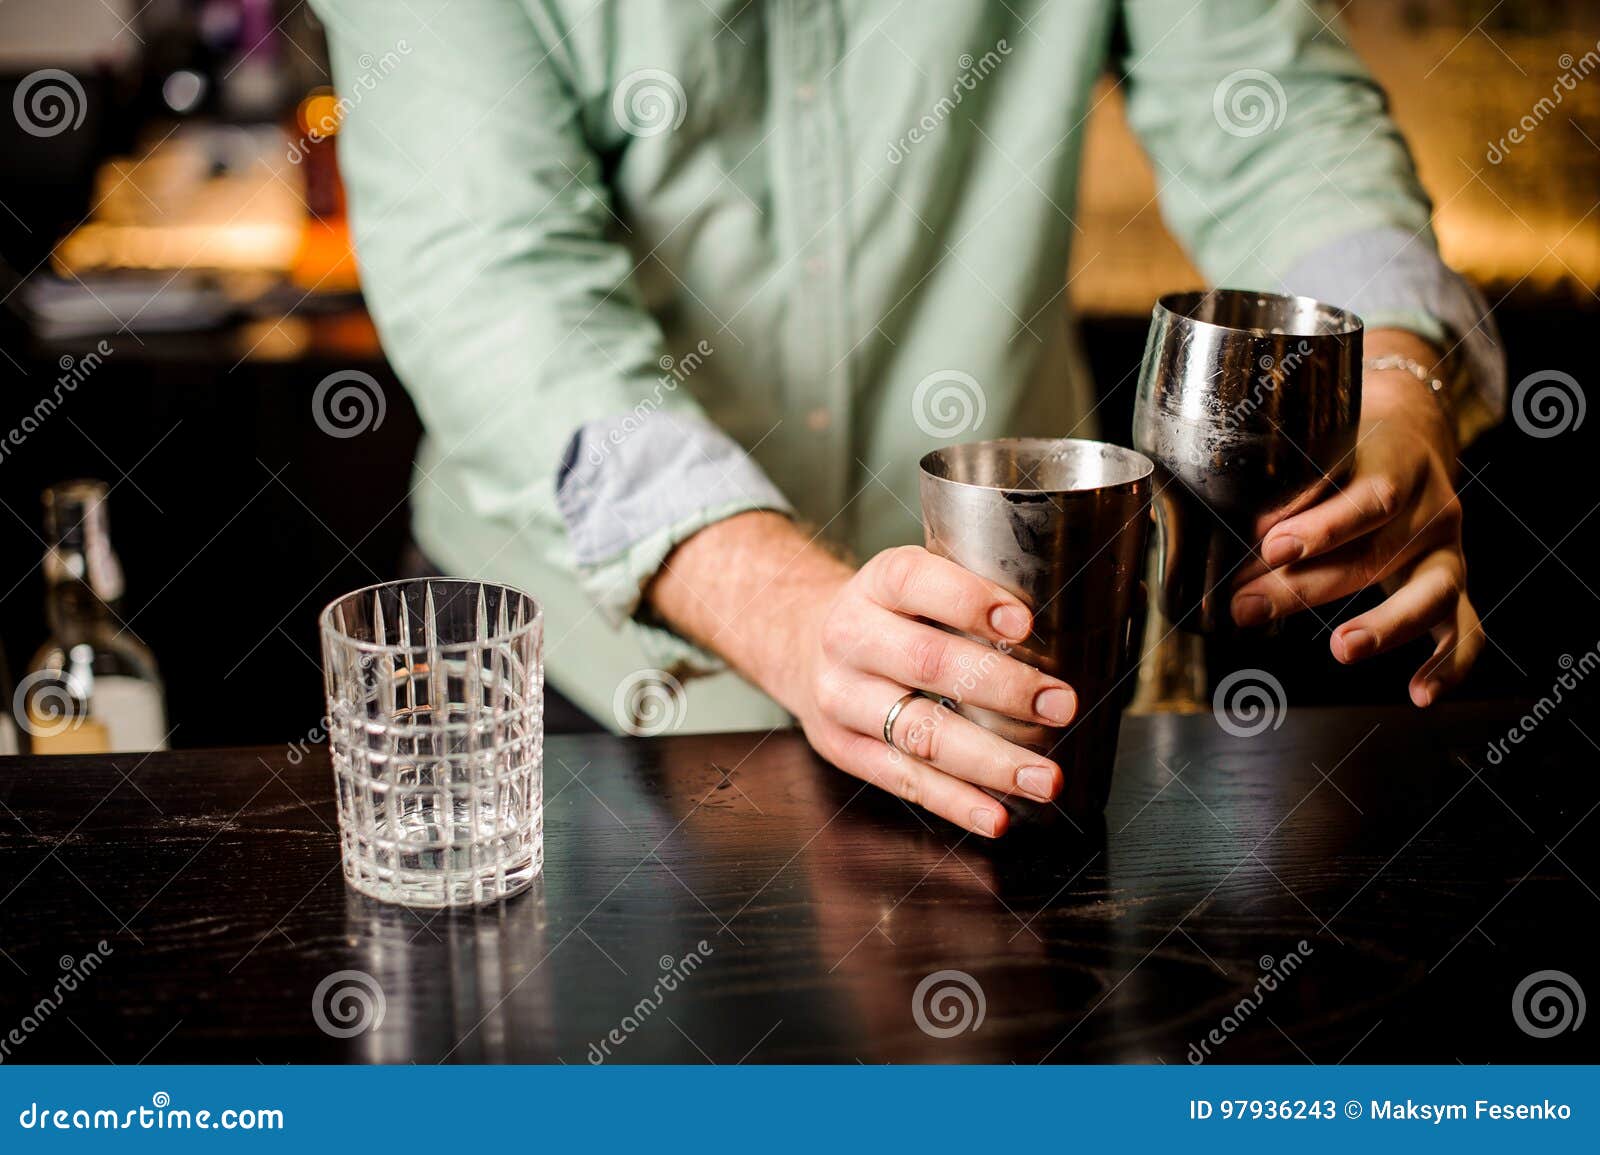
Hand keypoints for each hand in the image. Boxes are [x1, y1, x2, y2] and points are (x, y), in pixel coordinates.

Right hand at [785, 546, 1077, 837]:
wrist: (802, 644)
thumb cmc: (885, 614)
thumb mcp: (912, 583)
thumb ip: (968, 593)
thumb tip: (1065, 623)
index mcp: (875, 585)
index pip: (916, 582)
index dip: (970, 601)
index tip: (1023, 624)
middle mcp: (850, 637)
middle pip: (927, 663)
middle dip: (1003, 688)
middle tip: (1061, 705)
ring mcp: (843, 698)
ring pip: (919, 733)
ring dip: (990, 761)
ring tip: (1043, 778)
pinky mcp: (844, 749)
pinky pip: (903, 780)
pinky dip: (955, 802)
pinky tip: (996, 815)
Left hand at [1230, 348, 1484, 705]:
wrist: (1410, 427)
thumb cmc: (1341, 445)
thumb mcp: (1313, 442)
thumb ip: (1269, 480)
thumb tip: (1186, 525)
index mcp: (1394, 462)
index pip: (1367, 494)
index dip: (1321, 524)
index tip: (1270, 546)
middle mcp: (1428, 506)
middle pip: (1375, 552)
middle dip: (1306, 585)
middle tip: (1246, 608)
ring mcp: (1444, 548)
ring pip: (1430, 592)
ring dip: (1386, 624)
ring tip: (1342, 649)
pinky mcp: (1452, 583)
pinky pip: (1464, 629)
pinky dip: (1448, 665)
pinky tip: (1420, 694)